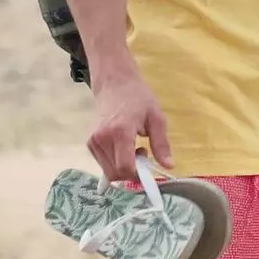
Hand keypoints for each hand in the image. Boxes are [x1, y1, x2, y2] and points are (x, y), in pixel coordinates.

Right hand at [87, 66, 172, 182]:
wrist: (114, 83)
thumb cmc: (138, 98)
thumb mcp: (156, 118)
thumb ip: (161, 144)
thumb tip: (169, 166)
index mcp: (120, 132)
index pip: (125, 168)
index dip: (138, 175)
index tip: (148, 167)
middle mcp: (102, 138)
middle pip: (115, 174)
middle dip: (131, 173)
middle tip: (142, 154)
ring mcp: (93, 141)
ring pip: (108, 171)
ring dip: (123, 168)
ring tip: (132, 149)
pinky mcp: (89, 143)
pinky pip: (103, 164)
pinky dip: (114, 163)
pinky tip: (122, 148)